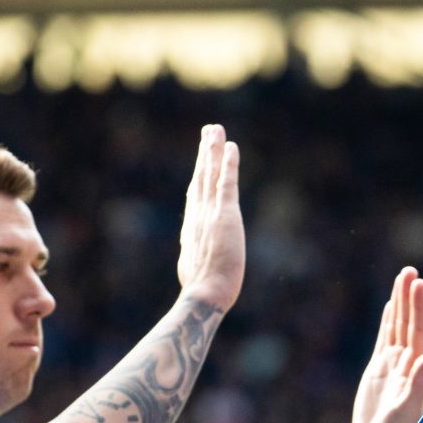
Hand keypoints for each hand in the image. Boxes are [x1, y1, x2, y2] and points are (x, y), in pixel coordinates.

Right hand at [176, 124, 244, 310]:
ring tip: (215, 129)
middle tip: (207, 131)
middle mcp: (198, 216)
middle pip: (201, 178)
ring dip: (212, 150)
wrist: (204, 293)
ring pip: (210, 175)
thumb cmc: (202, 291)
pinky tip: (230, 146)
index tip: (201, 160)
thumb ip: (196, 261)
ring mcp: (210, 213)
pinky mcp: (224, 215)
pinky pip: (226, 183)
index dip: (198, 175)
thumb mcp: (196, 271)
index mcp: (192, 228)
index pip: (196, 196)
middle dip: (204, 153)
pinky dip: (228, 164)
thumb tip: (193, 267)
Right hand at [351, 267, 422, 422]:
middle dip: (408, 297)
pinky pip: (384, 340)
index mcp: (415, 370)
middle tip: (410, 270)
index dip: (418, 308)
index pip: (418, 331)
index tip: (419, 284)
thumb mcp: (406, 412)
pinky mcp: (378, 372)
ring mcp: (393, 366)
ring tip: (402, 277)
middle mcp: (406, 364)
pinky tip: (389, 306)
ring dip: (399, 303)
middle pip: (407, 323)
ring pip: (396, 327)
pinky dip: (387, 322)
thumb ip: (418, 384)